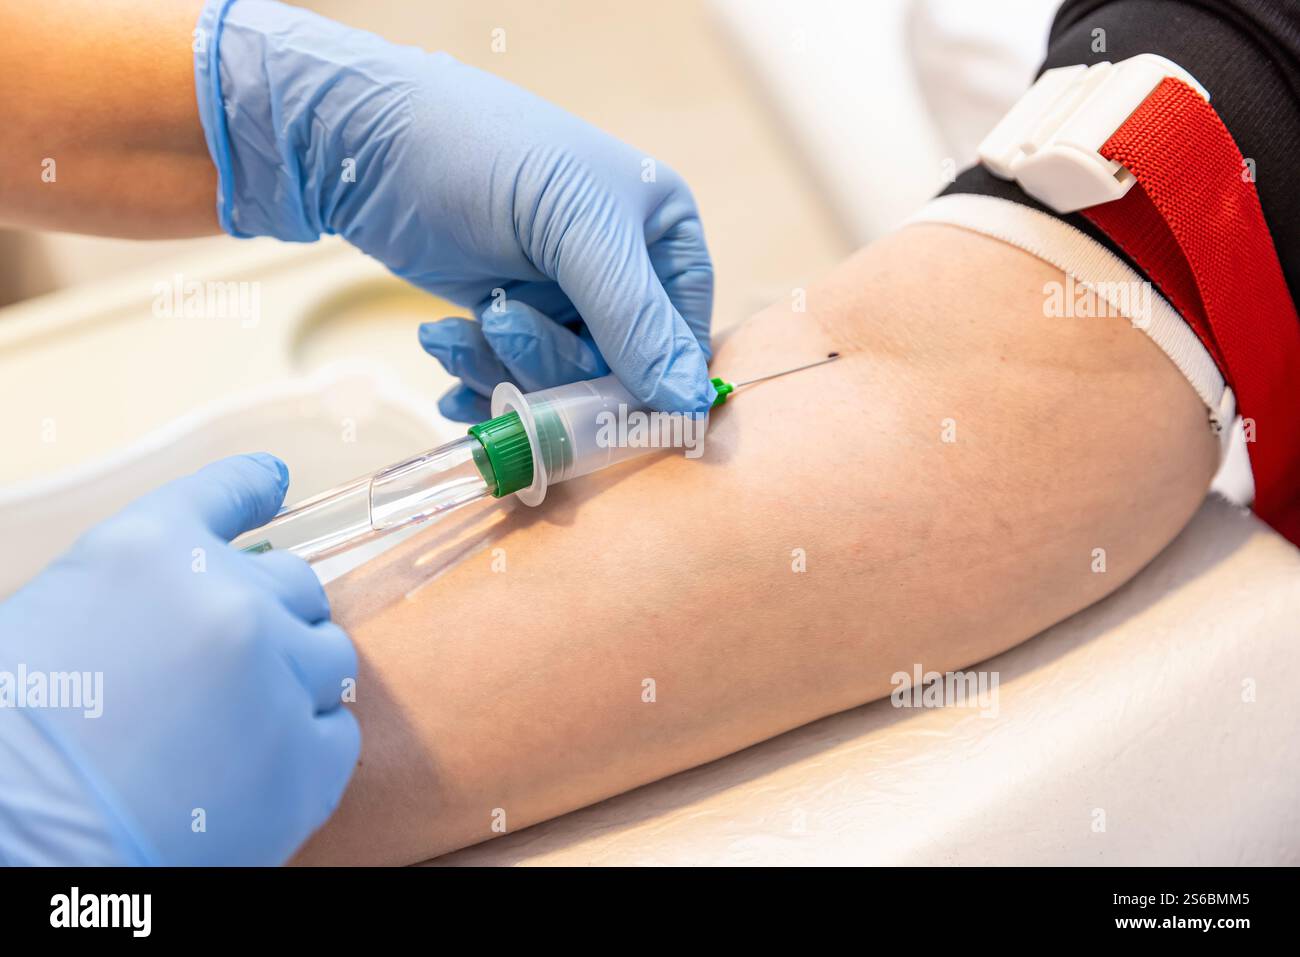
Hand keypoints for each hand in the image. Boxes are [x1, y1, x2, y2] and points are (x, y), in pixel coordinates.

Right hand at [0, 454, 358, 864]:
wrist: (20, 847)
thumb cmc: (12, 739)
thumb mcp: (51, 620)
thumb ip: (139, 593)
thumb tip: (191, 598)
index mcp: (153, 551)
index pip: (224, 494)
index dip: (252, 486)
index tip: (273, 480)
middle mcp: (232, 599)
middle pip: (296, 585)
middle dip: (273, 616)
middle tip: (232, 665)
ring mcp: (280, 676)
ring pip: (329, 657)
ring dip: (296, 680)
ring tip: (239, 728)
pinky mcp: (310, 759)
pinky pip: (338, 734)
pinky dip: (306, 749)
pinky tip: (255, 774)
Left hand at [193, 0, 713, 421]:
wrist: (366, 141)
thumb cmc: (483, 153)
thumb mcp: (575, 228)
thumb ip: (635, 319)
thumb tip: (691, 402)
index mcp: (663, 234)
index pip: (683, 339)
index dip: (647, 382)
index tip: (605, 411)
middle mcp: (622, 272)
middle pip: (615, 373)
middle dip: (551, 362)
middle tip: (499, 321)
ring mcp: (562, 300)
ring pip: (559, 384)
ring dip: (504, 366)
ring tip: (461, 323)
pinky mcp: (510, 320)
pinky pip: (514, 382)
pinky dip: (478, 377)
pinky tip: (444, 347)